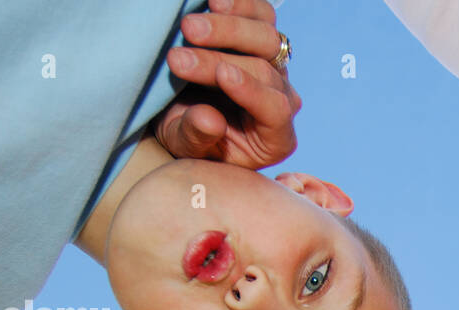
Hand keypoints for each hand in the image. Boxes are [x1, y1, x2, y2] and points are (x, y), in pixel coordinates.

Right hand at [154, 0, 301, 168]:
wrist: (181, 111)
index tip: (221, 74)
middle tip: (177, 59)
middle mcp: (282, 99)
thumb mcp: (184, 146)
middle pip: (264, 69)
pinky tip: (213, 2)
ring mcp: (275, 67)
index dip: (251, 91)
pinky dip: (239, 5)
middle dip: (216, 60)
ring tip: (188, 27)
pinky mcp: (262, 40)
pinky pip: (261, 15)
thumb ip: (198, 137)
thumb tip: (210, 121)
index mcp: (275, 138)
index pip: (275, 111)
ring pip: (267, 38)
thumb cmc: (188, 135)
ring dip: (227, 29)